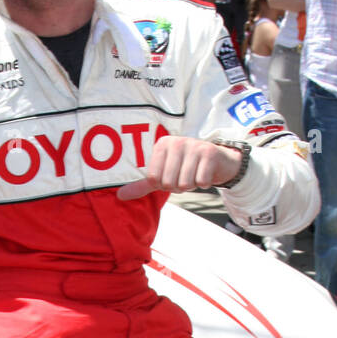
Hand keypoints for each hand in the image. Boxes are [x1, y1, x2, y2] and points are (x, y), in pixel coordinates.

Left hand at [117, 136, 242, 199]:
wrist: (216, 160)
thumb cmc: (184, 168)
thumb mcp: (162, 174)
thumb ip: (142, 185)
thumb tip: (120, 196)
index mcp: (161, 144)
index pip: (154, 178)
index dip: (163, 184)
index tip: (171, 175)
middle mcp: (176, 141)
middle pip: (169, 183)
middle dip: (177, 187)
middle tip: (184, 176)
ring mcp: (193, 145)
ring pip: (185, 184)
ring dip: (191, 186)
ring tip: (194, 174)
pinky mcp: (209, 152)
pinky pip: (201, 181)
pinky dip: (204, 183)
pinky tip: (205, 173)